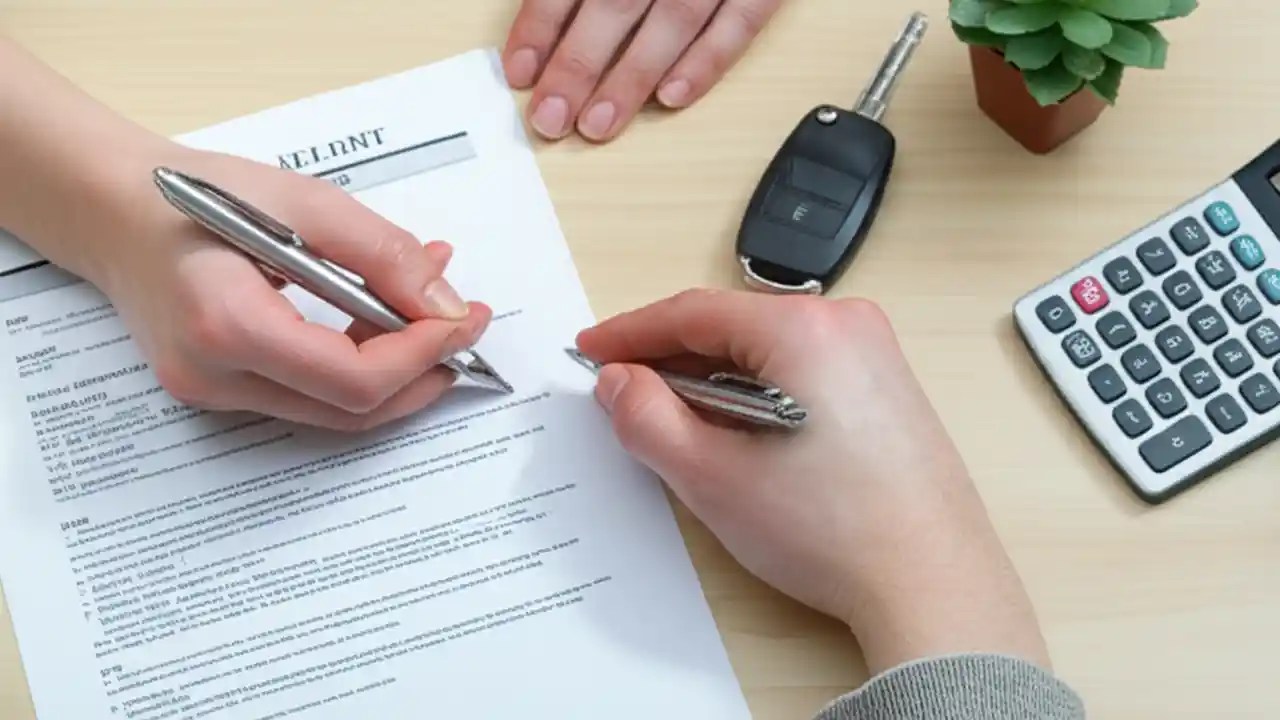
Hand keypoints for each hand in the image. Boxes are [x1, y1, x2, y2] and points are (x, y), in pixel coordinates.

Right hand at [83, 145, 491, 430]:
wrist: (113, 211)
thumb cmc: (199, 194)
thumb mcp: (303, 201)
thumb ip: (382, 255)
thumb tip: (446, 306)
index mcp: (228, 325)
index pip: (353, 378)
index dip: (422, 355)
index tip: (465, 317)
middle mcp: (214, 377)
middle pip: (350, 410)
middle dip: (421, 373)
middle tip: (463, 326)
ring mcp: (211, 395)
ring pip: (333, 412)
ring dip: (396, 372)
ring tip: (429, 314)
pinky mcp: (219, 392)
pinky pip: (308, 396)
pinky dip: (358, 366)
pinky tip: (380, 319)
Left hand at [502, 0, 783, 141]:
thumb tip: (549, 16)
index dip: (541, 22)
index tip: (520, 70)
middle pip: (617, 1)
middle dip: (579, 64)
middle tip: (551, 117)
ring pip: (674, 19)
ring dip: (633, 76)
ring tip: (600, 123)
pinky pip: (742, 20)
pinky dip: (709, 60)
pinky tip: (673, 96)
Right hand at [575, 289, 1050, 673]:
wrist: (932, 583)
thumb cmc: (835, 530)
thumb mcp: (712, 476)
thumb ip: (647, 418)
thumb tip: (619, 382)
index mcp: (804, 328)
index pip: (692, 311)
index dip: (631, 331)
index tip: (591, 350)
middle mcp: (846, 324)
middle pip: (731, 324)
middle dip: (671, 358)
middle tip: (623, 391)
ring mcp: (875, 354)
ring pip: (767, 350)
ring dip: (713, 377)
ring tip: (674, 421)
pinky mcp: (888, 388)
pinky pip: (802, 369)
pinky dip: (756, 390)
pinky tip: (736, 432)